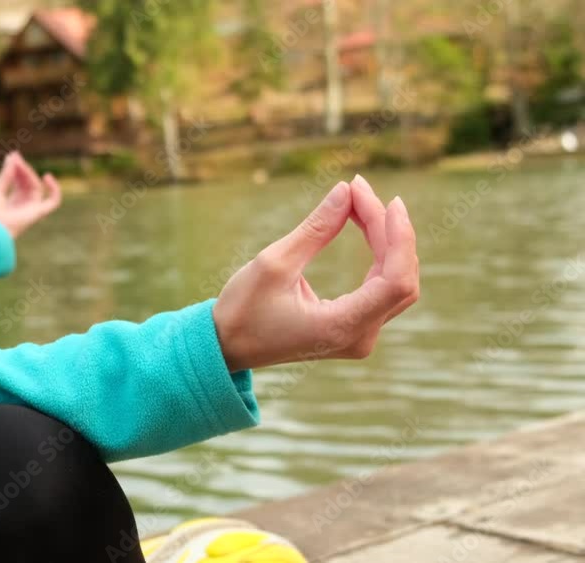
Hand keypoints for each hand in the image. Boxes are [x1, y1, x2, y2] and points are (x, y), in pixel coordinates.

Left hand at [0, 152, 62, 238]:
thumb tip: (12, 157)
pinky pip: (54, 201)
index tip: (11, 156)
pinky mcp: (39, 213)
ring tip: (20, 164)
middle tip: (15, 157)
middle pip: (28, 182)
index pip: (19, 181)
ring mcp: (32, 209)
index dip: (17, 168)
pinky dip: (55, 190)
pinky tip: (46, 177)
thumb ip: (6, 175)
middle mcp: (24, 206)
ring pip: (36, 186)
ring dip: (29, 174)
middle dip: (22, 169)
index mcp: (13, 203)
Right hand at [213, 175, 419, 370]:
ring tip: (359, 201)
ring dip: (385, 239)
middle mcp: (359, 338)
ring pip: (395, 282)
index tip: (391, 201)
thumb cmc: (243, 309)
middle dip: (387, 229)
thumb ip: (316, 229)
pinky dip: (378, 254)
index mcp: (341, 327)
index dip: (401, 239)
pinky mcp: (354, 328)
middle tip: (357, 189)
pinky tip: (365, 224)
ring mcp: (359, 336)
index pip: (396, 282)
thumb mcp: (274, 263)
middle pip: (400, 278)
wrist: (226, 346)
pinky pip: (382, 288)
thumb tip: (345, 190)